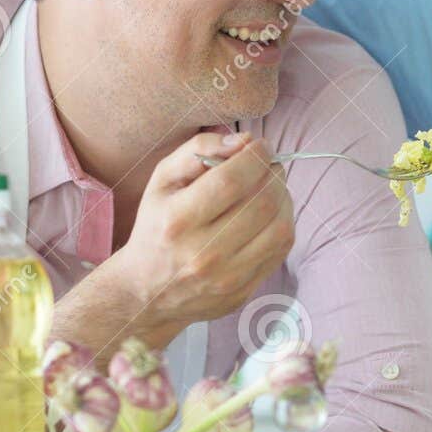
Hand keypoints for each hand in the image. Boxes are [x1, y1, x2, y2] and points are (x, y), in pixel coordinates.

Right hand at [108, 132, 294, 340]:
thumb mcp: (162, 180)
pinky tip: (270, 213)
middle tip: (268, 165)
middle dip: (273, 174)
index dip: (255, 156)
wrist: (148, 290)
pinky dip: (283, 223)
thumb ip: (199, 150)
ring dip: (284, 198)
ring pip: (279, 227)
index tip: (261, 145)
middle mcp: (203, 253)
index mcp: (177, 221)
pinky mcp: (243, 291)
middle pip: (261, 203)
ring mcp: (226, 277)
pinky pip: (281, 250)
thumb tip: (245, 140)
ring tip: (271, 187)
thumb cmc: (157, 225)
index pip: (231, 181)